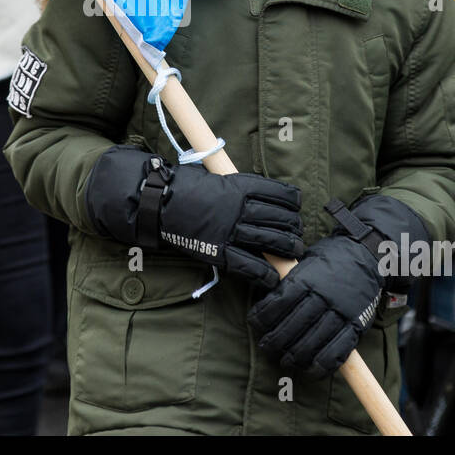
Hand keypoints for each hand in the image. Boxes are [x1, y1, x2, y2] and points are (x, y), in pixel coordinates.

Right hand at [84, 145, 304, 288]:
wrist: (158, 203)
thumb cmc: (185, 187)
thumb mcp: (217, 178)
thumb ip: (240, 187)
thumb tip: (260, 196)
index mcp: (241, 186)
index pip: (281, 194)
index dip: (293, 202)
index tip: (295, 208)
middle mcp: (241, 208)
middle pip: (282, 218)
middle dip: (294, 228)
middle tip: (296, 235)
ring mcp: (232, 231)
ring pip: (273, 241)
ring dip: (289, 249)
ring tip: (294, 253)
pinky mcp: (221, 252)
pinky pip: (252, 266)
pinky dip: (267, 273)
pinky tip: (274, 276)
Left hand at [247, 232, 382, 379]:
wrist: (368, 254)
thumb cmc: (330, 259)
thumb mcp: (305, 261)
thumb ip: (288, 281)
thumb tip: (264, 300)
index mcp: (306, 279)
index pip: (277, 304)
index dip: (262, 319)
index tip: (255, 325)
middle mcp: (323, 296)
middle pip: (292, 327)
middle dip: (275, 342)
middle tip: (266, 348)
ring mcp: (340, 312)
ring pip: (312, 342)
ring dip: (295, 357)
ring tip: (286, 361)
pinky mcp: (356, 325)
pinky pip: (337, 352)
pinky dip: (322, 366)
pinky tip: (311, 370)